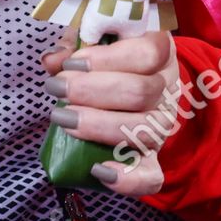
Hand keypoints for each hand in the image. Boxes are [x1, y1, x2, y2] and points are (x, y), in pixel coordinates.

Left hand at [41, 24, 180, 197]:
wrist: (130, 90)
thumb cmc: (108, 60)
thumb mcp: (93, 42)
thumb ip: (73, 45)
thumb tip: (52, 60)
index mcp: (160, 53)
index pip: (147, 54)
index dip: (108, 59)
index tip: (72, 63)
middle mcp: (168, 90)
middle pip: (141, 92)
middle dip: (91, 91)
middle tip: (57, 88)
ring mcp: (161, 126)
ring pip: (143, 131)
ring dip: (98, 126)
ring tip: (63, 119)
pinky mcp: (153, 159)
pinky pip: (151, 177)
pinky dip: (127, 178)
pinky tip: (98, 170)